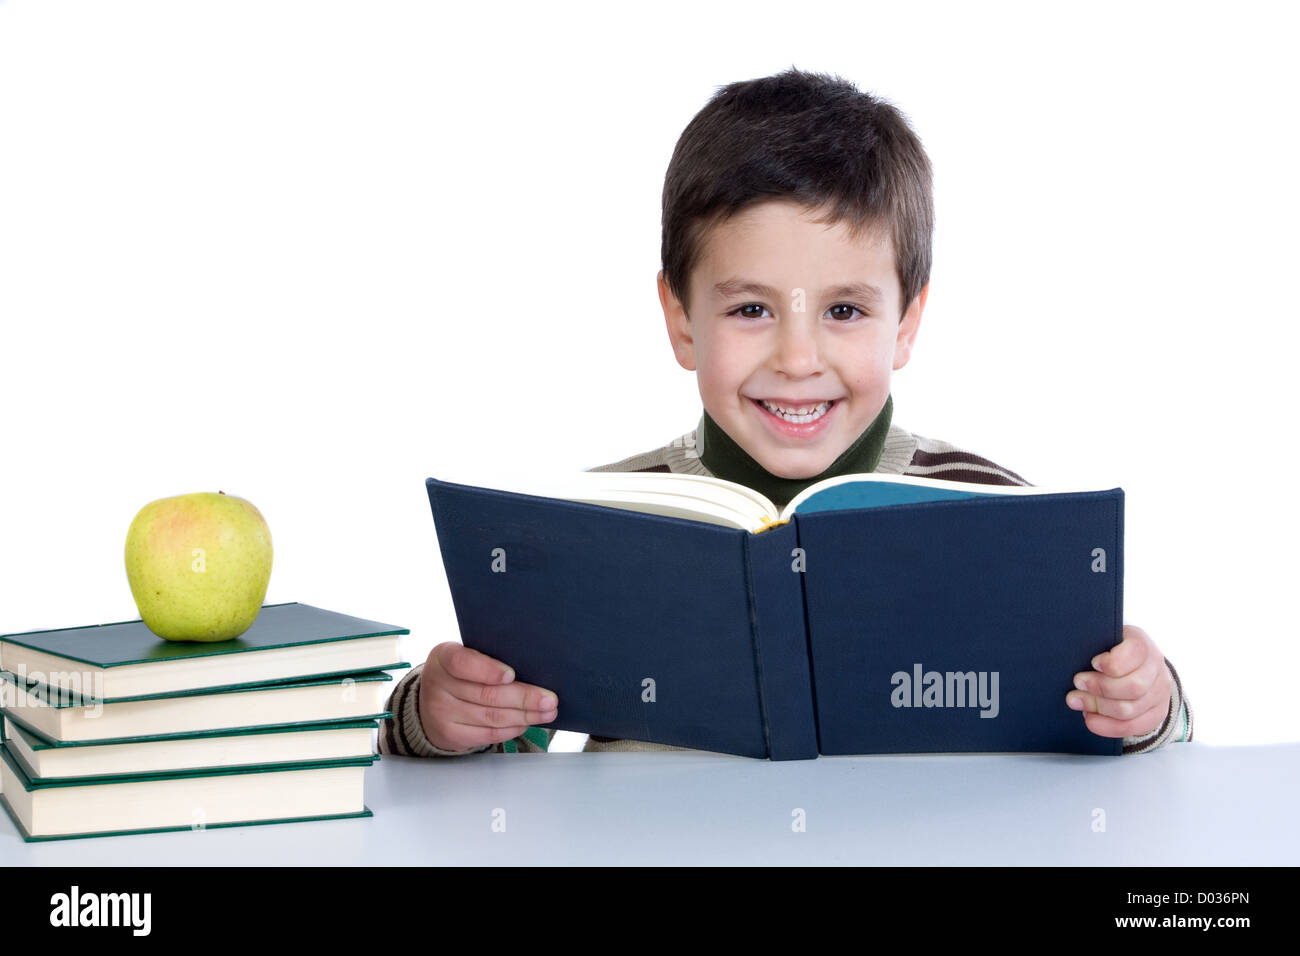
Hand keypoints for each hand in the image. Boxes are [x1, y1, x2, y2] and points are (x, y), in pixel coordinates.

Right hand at [418, 642, 558, 752]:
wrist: (431, 701)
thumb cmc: (459, 673)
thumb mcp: (466, 656)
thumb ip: (490, 659)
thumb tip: (532, 667)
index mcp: (443, 657)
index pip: (463, 662)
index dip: (488, 670)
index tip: (512, 674)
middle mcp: (437, 684)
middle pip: (487, 694)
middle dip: (524, 698)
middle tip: (549, 699)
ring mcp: (441, 712)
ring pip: (492, 716)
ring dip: (524, 715)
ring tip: (547, 712)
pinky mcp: (450, 734)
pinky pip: (487, 733)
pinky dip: (512, 729)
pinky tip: (526, 722)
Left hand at [1067, 624, 1172, 737]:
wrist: (1136, 666)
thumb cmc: (1110, 650)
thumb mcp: (1104, 639)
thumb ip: (1093, 644)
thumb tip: (1072, 654)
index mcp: (1144, 645)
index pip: (1136, 652)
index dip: (1112, 662)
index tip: (1093, 663)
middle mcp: (1157, 669)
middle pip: (1133, 686)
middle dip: (1100, 687)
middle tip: (1077, 683)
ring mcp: (1160, 694)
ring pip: (1129, 709)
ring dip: (1098, 707)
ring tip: (1076, 700)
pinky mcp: (1156, 714)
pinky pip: (1131, 727)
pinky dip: (1106, 726)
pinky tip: (1089, 718)